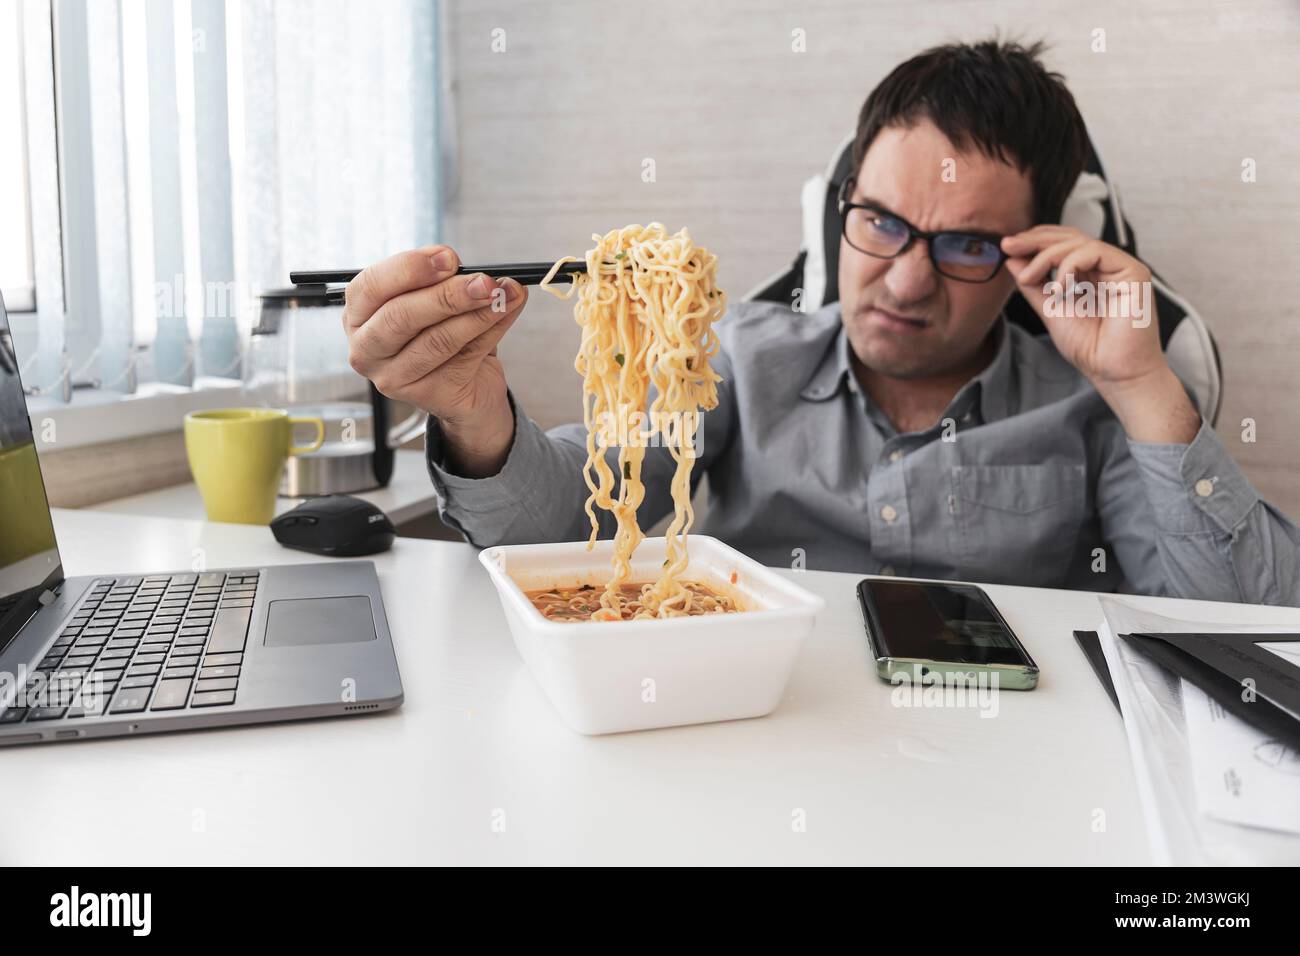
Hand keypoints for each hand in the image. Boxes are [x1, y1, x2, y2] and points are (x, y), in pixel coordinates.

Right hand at [344, 245, 525, 473]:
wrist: (469, 385)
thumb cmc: (444, 335)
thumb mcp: (439, 300)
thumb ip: (450, 282)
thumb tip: (486, 275)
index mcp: (359, 315)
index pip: (372, 286)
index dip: (411, 268)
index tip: (449, 257)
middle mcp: (366, 349)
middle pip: (401, 316)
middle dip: (448, 294)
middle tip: (485, 281)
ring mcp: (392, 377)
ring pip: (436, 340)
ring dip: (477, 314)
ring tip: (503, 296)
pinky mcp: (425, 396)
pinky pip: (463, 358)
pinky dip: (490, 331)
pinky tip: (506, 312)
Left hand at [1002, 227, 1198, 442]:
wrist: (1113, 371)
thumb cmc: (1091, 348)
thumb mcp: (1050, 310)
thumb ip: (1033, 285)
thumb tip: (1013, 260)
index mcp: (1089, 275)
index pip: (1062, 245)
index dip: (1034, 241)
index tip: (1007, 247)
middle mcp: (1105, 268)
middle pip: (1069, 237)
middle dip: (1035, 239)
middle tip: (1010, 246)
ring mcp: (1120, 268)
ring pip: (1079, 242)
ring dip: (1046, 256)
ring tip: (1030, 278)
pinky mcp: (1133, 272)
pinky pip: (1096, 252)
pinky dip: (1069, 264)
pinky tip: (1058, 287)